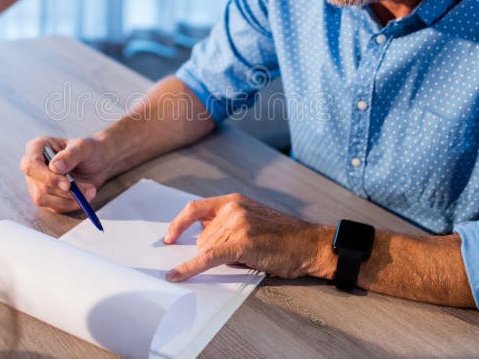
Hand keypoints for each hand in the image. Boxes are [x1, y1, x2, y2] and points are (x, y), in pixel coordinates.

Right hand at [20, 135, 110, 212]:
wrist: (98, 163)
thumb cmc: (89, 150)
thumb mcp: (84, 147)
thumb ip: (70, 155)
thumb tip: (54, 167)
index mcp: (37, 148)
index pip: (31, 165)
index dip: (47, 177)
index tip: (68, 184)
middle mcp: (34, 166)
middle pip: (39, 186)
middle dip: (65, 192)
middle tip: (89, 190)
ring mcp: (37, 183)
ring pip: (44, 199)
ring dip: (69, 200)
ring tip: (91, 192)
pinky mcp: (46, 197)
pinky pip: (53, 207)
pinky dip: (71, 204)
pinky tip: (85, 197)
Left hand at [164, 194, 333, 281]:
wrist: (310, 245)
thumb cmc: (285, 237)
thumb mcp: (253, 219)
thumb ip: (228, 223)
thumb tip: (201, 241)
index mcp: (234, 200)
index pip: (195, 208)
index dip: (178, 224)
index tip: (168, 238)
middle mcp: (233, 208)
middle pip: (201, 237)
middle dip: (215, 251)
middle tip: (243, 253)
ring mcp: (237, 224)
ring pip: (207, 250)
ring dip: (223, 259)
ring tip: (251, 255)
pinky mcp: (241, 243)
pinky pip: (207, 258)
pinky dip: (189, 269)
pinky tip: (176, 276)